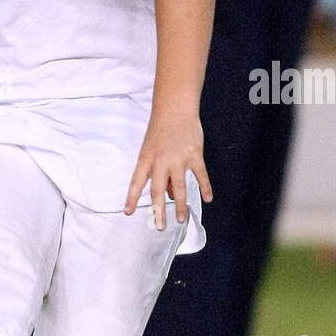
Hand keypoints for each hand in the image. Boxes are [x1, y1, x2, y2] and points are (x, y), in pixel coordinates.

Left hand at [124, 109, 212, 229]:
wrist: (175, 109)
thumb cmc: (161, 130)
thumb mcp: (152, 150)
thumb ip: (159, 172)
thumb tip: (170, 195)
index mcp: (146, 159)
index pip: (136, 181)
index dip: (131, 198)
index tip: (128, 212)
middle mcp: (160, 161)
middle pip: (158, 190)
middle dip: (158, 210)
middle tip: (159, 227)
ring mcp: (178, 159)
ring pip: (180, 187)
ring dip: (181, 205)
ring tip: (181, 219)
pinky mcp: (195, 155)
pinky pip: (200, 175)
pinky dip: (205, 187)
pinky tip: (207, 198)